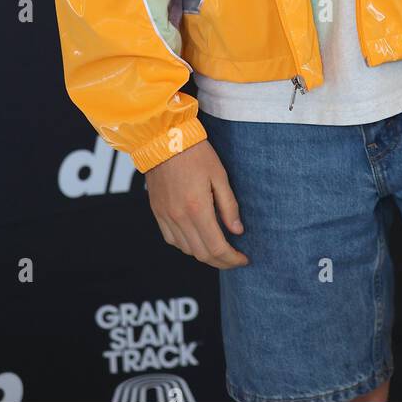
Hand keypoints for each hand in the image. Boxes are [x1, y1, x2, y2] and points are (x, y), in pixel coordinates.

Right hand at [145, 139, 249, 269]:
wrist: (163, 140)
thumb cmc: (195, 153)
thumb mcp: (219, 175)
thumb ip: (229, 206)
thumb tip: (237, 231)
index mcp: (197, 208)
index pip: (217, 247)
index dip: (232, 258)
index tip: (243, 259)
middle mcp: (179, 217)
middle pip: (202, 254)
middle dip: (221, 262)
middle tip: (234, 259)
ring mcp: (166, 216)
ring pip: (186, 250)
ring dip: (204, 255)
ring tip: (219, 249)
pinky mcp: (157, 212)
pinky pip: (171, 240)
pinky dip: (187, 246)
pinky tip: (197, 239)